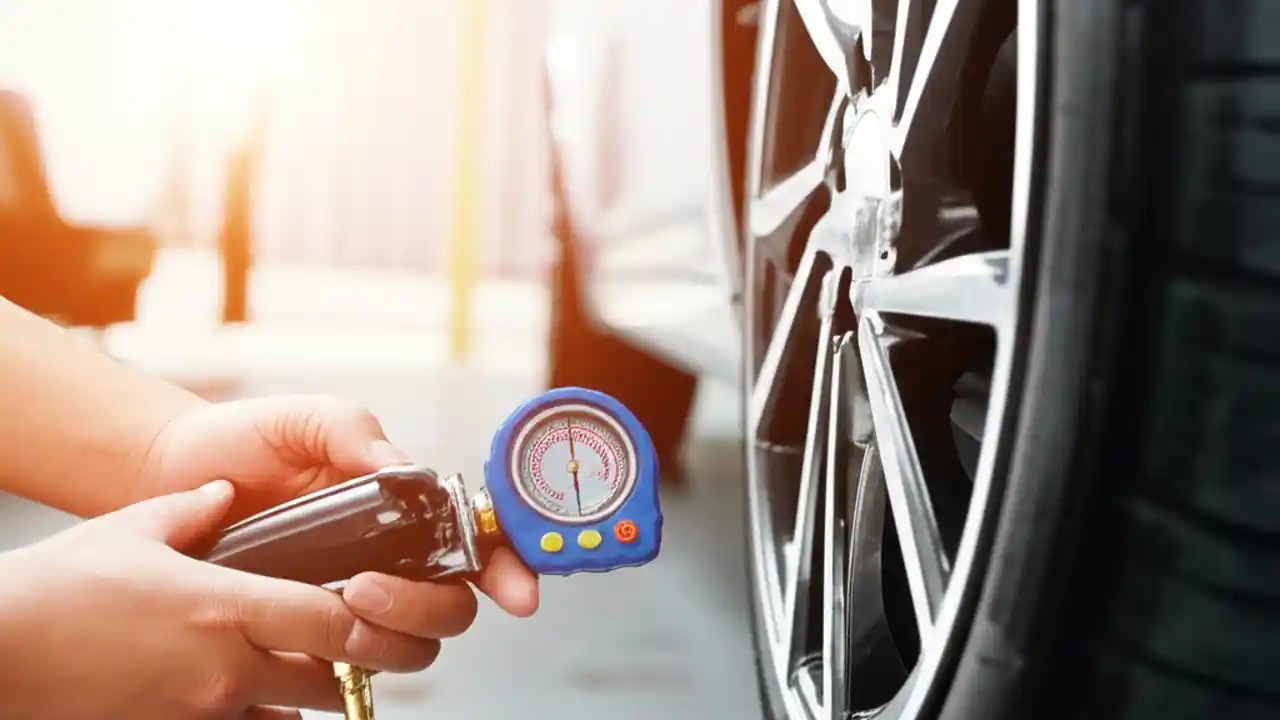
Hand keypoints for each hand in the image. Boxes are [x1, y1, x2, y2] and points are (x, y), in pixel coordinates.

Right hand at [0, 481, 447, 718]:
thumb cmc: (53, 590)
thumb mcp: (130, 530)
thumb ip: (194, 510)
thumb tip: (226, 493)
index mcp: (225, 607)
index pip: (333, 623)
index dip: (373, 622)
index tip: (384, 611)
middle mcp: (224, 668)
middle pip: (331, 682)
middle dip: (349, 666)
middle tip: (346, 643)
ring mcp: (200, 712)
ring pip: (292, 716)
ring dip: (304, 696)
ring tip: (291, 666)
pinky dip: (257, 717)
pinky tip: (243, 691)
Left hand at [137, 396, 538, 644]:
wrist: (172, 475)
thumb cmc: (244, 440)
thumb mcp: (306, 418)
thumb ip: (356, 432)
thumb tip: (406, 469)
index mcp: (407, 508)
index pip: (479, 542)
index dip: (511, 569)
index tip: (518, 593)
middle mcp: (395, 558)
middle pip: (454, 605)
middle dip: (430, 606)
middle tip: (372, 587)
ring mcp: (357, 599)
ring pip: (414, 645)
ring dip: (393, 635)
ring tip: (343, 604)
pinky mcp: (313, 631)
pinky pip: (353, 665)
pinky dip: (350, 661)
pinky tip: (315, 638)